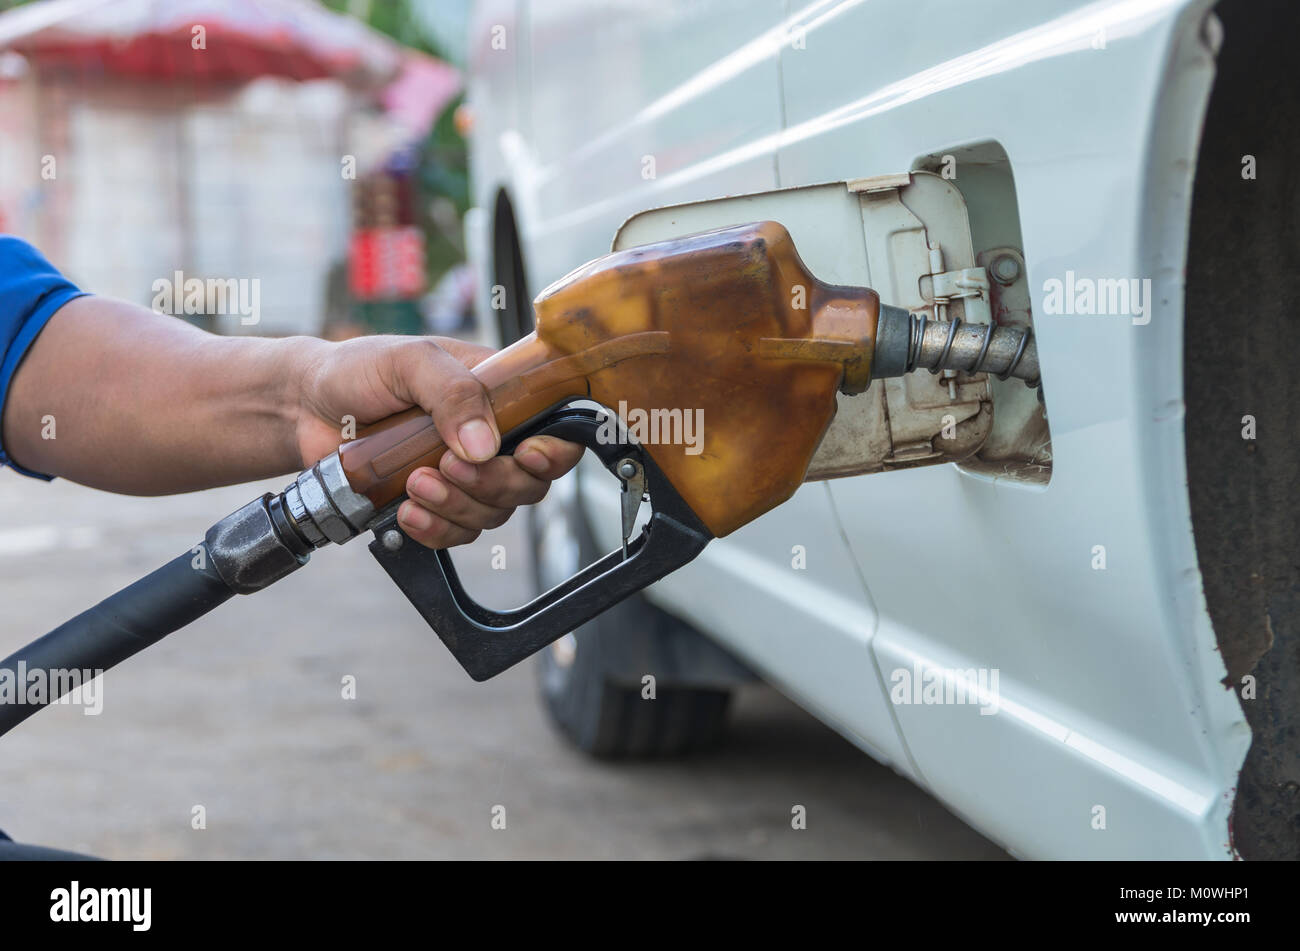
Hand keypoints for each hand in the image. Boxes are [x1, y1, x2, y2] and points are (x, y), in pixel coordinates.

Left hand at [294, 335, 582, 548]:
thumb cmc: (358, 372)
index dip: (554, 452)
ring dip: (457, 506)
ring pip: (494, 513)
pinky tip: (406, 511)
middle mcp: (490, 437)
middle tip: (446, 466)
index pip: (555, 428)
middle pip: (528, 482)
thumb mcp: (409, 362)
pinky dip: (435, 530)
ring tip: (413, 483)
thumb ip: (452, 392)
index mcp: (498, 394)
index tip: (528, 457)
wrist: (303, 408)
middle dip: (492, 484)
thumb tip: (484, 443)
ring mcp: (463, 474)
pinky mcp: (436, 505)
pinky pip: (458, 533)